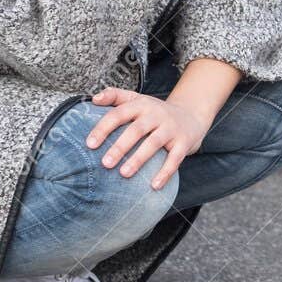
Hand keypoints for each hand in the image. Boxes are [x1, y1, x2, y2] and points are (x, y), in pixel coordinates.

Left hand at [85, 87, 210, 190]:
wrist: (191, 114)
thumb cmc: (155, 112)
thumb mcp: (137, 99)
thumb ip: (115, 96)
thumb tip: (94, 99)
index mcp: (141, 104)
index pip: (119, 114)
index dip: (103, 128)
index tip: (90, 144)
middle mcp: (156, 114)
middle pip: (136, 130)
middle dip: (120, 147)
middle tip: (105, 163)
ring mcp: (171, 128)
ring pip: (154, 143)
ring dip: (138, 159)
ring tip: (124, 173)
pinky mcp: (184, 142)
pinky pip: (175, 158)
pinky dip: (165, 172)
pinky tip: (154, 185)